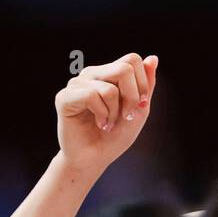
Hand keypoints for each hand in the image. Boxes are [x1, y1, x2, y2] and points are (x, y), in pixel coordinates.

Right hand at [55, 53, 158, 173]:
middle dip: (132, 97)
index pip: (132, 60)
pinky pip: (92, 95)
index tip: (140, 104)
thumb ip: (146, 85)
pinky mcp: (65, 97)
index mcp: (108, 73)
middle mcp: (92, 74)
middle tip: (126, 116)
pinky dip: (102, 114)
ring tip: (107, 123)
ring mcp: (77, 83)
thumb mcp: (139, 110)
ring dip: (115, 112)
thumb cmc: (116, 136)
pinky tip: (99, 123)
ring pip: (109, 88)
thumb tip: (153, 58)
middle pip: (124, 69)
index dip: (142, 83)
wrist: (95, 158)